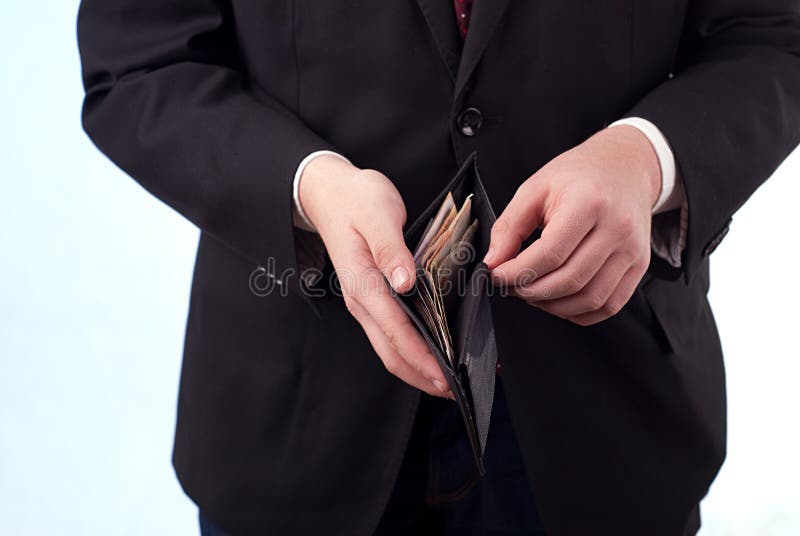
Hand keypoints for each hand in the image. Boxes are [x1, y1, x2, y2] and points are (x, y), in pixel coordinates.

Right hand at [299, 155, 452, 397]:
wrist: (329, 192)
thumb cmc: (356, 199)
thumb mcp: (378, 214)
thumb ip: (391, 249)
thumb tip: (406, 282)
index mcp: (363, 283)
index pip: (395, 331)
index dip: (420, 358)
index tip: (445, 377)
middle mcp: (361, 301)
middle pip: (390, 352)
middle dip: (421, 376)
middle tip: (455, 391)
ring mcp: (365, 302)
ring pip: (389, 348)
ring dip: (417, 367)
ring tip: (448, 380)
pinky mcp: (372, 298)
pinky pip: (390, 333)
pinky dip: (412, 350)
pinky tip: (433, 352)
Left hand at [484, 125, 660, 325]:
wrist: (625, 167)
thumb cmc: (578, 176)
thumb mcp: (535, 189)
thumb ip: (509, 227)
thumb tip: (493, 263)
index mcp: (589, 202)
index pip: (550, 253)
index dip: (518, 272)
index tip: (497, 276)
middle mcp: (617, 228)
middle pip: (570, 280)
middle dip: (532, 292)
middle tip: (511, 286)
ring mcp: (632, 250)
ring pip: (590, 299)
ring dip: (553, 306)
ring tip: (532, 293)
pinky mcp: (640, 266)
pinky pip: (609, 305)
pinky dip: (579, 312)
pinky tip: (558, 300)